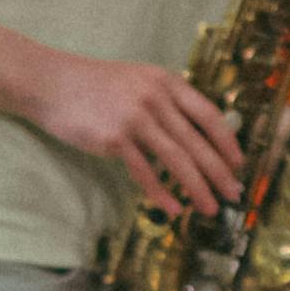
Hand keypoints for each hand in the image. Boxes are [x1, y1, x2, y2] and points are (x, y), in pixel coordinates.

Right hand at [31, 53, 242, 213]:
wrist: (50, 83)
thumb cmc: (96, 86)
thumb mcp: (140, 81)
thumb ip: (168, 101)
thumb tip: (198, 134)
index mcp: (168, 82)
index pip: (210, 115)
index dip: (228, 142)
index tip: (239, 164)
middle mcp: (156, 98)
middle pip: (198, 142)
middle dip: (220, 172)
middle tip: (234, 195)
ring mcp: (135, 118)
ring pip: (177, 159)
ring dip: (198, 187)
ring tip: (210, 208)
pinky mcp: (114, 138)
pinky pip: (145, 171)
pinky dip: (162, 192)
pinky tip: (174, 208)